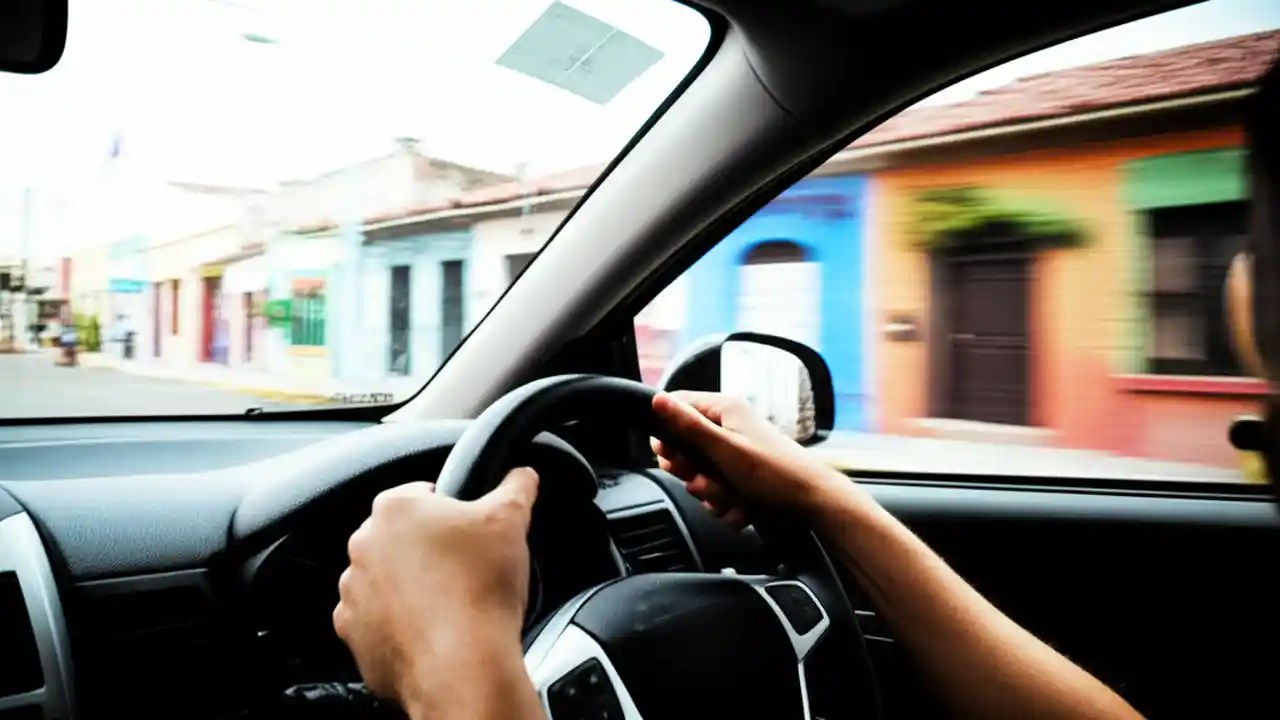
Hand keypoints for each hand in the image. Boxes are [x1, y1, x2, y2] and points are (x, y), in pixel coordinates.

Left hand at [333, 469, 544, 719]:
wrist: (462, 665)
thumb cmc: (481, 590)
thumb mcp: (511, 520)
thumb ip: (515, 487)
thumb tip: (521, 476)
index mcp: (397, 508)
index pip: (422, 494)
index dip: (452, 511)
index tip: (470, 532)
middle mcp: (365, 545)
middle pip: (402, 537)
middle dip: (429, 549)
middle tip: (465, 568)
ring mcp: (354, 591)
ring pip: (386, 578)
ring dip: (411, 586)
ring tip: (450, 602)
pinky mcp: (353, 632)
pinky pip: (376, 619)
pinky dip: (399, 623)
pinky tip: (432, 629)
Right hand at [650, 391, 843, 527]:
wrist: (813, 504)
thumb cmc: (775, 473)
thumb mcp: (724, 449)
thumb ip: (688, 426)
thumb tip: (655, 400)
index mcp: (724, 409)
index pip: (677, 408)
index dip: (668, 434)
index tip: (672, 455)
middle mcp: (729, 427)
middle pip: (684, 447)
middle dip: (692, 473)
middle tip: (706, 479)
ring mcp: (735, 454)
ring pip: (700, 475)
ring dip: (711, 493)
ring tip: (732, 497)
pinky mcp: (742, 477)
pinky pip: (717, 492)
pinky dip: (726, 504)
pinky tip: (741, 507)